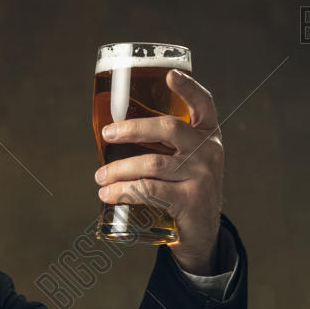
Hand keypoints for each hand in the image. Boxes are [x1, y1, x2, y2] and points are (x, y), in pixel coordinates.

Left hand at [94, 68, 223, 274]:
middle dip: (132, 128)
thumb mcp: (186, 163)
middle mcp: (209, 151)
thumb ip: (165, 145)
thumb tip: (111, 133)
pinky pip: (149, 190)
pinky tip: (108, 194)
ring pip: (152, 163)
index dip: (188, 87)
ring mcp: (201, 176)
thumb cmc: (185, 190)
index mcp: (208, 136)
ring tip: (100, 177)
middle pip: (168, 128)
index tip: (170, 75)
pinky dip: (123, 191)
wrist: (202, 234)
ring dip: (119, 168)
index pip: (204, 104)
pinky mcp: (190, 200)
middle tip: (107, 134)